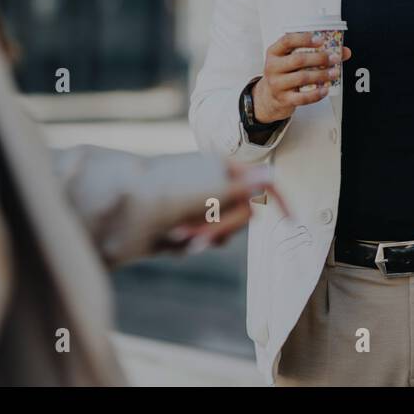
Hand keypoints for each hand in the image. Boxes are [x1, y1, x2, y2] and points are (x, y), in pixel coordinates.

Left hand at [154, 160, 290, 253]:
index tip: (293, 220)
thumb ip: (243, 189)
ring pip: (220, 231)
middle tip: (201, 237)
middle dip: (225, 227)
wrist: (120, 204)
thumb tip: (270, 179)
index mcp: (222, 169)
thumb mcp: (211, 189)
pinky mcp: (180, 223)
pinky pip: (198, 241)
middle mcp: (211, 185)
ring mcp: (195, 205)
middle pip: (241, 214)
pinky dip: (188, 244)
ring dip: (205, 238)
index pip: (260, 183)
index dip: (278, 200)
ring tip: (180, 236)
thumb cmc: (169, 191)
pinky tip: (170, 240)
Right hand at [252, 32, 352, 123]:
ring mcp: (276, 84)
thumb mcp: (291, 60)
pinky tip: (325, 90)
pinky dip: (316, 94)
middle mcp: (272, 67)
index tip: (320, 40)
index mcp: (274, 52)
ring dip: (321, 74)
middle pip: (298, 60)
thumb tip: (344, 51)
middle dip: (319, 58)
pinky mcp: (283, 99)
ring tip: (334, 73)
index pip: (287, 41)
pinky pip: (302, 97)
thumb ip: (314, 52)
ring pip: (302, 78)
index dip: (304, 39)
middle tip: (334, 58)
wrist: (269, 97)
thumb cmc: (284, 73)